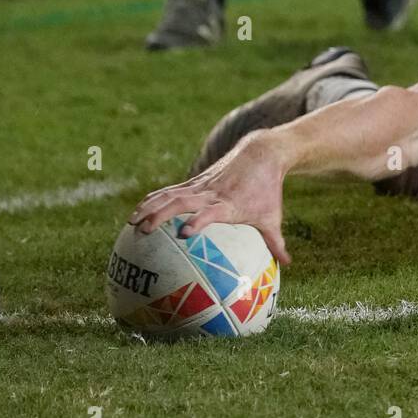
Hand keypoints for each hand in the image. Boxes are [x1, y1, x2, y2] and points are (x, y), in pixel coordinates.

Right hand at [129, 131, 291, 264]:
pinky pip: (171, 190)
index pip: (211, 212)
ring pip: (171, 194)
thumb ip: (275, 241)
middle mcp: (212, 193)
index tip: (185, 233)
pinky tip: (138, 209)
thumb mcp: (272, 216)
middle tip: (142, 230)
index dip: (199, 221)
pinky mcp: (196, 180)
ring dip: (150, 206)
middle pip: (182, 202)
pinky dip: (154, 199)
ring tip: (131, 221)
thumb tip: (286, 264)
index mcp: (230, 203)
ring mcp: (201, 185)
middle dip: (161, 215)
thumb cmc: (268, 189)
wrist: (262, 153)